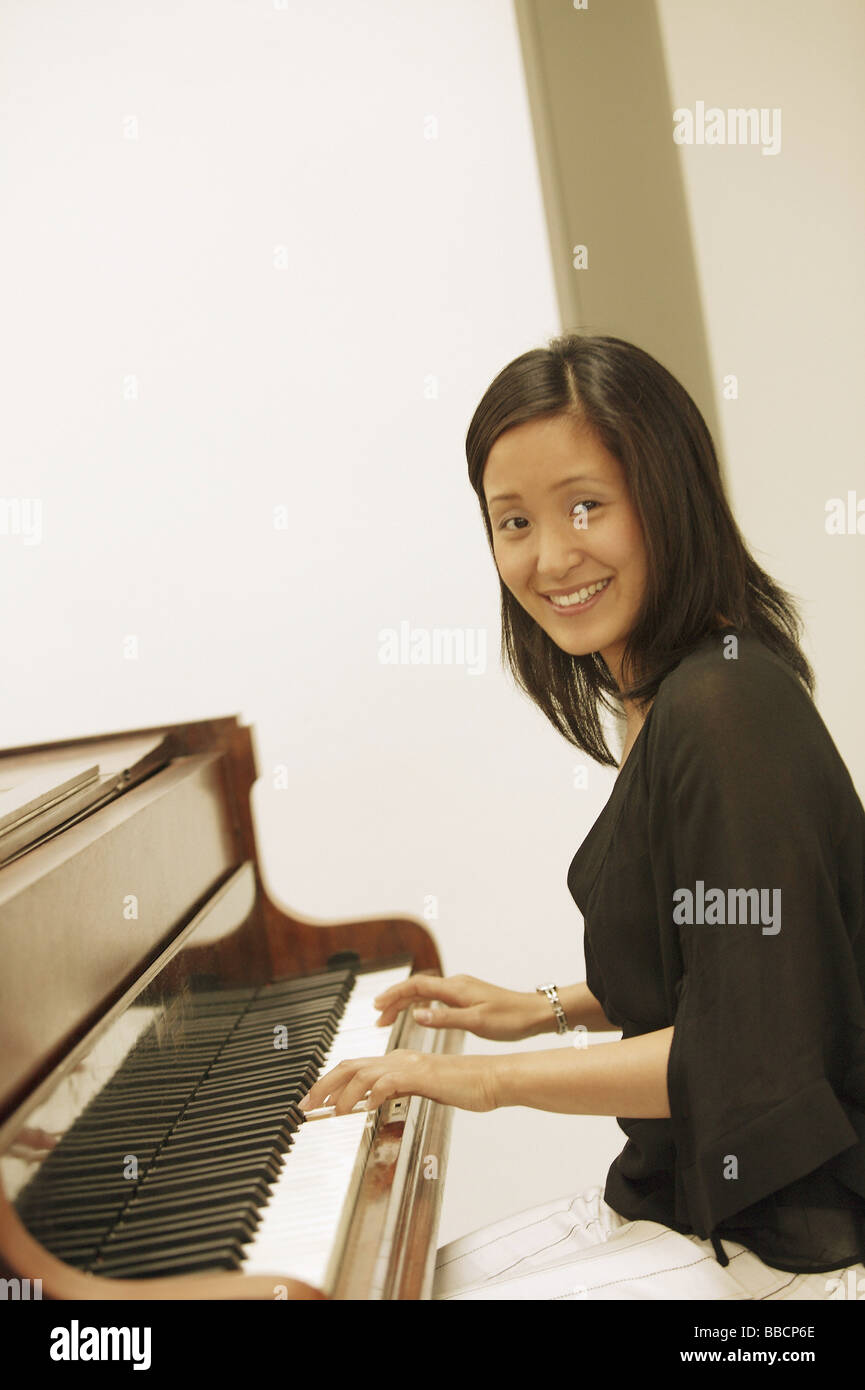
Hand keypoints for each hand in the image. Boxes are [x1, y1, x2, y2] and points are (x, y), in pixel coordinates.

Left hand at [298, 1049, 498, 1114]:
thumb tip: (376, 1101)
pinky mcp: (422, 1076)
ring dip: (341, 1093)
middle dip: (323, 1085)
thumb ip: (400, 1090)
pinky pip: (389, 1082)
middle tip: (306, 1105)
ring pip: (363, 1073)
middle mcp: (399, 1059)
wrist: (490, 1078)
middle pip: (349, 1065)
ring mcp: (409, 1065)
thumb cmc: (463, 1085)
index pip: (354, 1067)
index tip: (314, 1100)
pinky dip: (372, 1094)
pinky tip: (366, 1109)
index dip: (329, 1082)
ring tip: (331, 1112)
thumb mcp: (424, 1089)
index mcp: (398, 1061)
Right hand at [373, 972, 544, 1041]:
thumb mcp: (477, 1023)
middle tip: (378, 1017)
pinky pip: (435, 996)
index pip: (416, 986)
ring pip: (425, 992)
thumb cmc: (511, 1019)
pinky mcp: (467, 997)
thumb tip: (416, 1015)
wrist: (536, 1013)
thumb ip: (445, 1019)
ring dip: (405, 1003)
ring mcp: (461, 989)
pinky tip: (416, 1015)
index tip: (376, 1006)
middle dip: (394, 1000)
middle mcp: (456, 984)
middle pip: (416, 988)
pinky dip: (419, 1004)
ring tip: (389, 1018)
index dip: (393, 995)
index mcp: (456, 988)